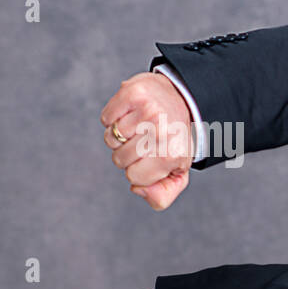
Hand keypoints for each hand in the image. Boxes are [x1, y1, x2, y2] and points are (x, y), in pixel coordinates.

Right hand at [100, 71, 192, 210]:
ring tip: (139, 127)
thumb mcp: (177, 171)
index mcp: (174, 154)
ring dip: (120, 136)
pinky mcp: (133, 93)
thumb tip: (137, 189)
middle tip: (145, 140)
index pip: (134, 178)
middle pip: (119, 159)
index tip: (151, 157)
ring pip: (111, 139)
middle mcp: (162, 132)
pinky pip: (105, 119)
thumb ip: (163, 194)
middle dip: (128, 154)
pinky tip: (131, 114)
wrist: (182, 99)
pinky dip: (113, 118)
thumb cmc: (175, 139)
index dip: (138, 170)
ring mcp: (148, 111)